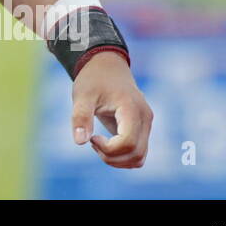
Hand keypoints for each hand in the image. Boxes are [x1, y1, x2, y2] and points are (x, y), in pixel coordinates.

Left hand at [70, 50, 152, 168]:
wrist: (106, 66)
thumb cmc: (93, 79)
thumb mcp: (82, 95)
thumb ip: (81, 117)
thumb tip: (79, 142)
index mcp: (132, 109)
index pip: (128, 142)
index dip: (108, 148)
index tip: (92, 138)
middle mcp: (145, 118)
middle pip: (135, 154)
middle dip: (111, 157)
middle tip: (92, 141)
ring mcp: (146, 124)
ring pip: (139, 157)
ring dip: (117, 160)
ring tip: (98, 143)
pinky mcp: (143, 128)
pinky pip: (138, 152)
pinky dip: (123, 156)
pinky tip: (106, 144)